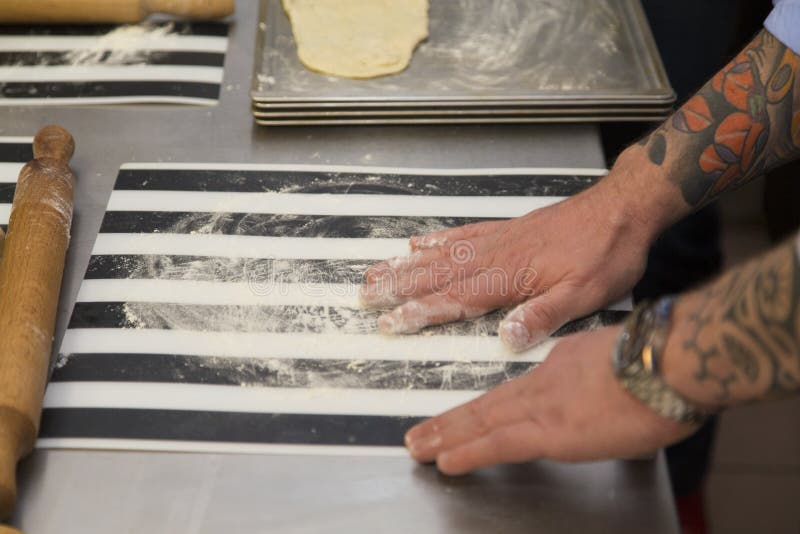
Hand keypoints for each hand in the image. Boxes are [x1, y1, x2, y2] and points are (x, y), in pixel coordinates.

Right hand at [360, 178, 653, 350]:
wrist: (622, 208)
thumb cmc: (606, 253)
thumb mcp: (585, 294)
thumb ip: (543, 315)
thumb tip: (506, 338)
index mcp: (510, 276)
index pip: (456, 298)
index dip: (420, 312)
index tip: (390, 321)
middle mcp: (495, 255)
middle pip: (436, 274)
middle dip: (398, 287)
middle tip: (364, 295)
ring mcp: (498, 239)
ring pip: (441, 254)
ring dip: (406, 265)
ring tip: (375, 271)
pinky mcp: (506, 228)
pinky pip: (462, 233)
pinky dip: (436, 239)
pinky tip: (418, 242)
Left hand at [404, 326, 697, 474]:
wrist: (670, 359)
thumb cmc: (665, 360)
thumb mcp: (625, 358)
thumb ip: (606, 376)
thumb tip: (609, 390)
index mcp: (563, 365)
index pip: (515, 391)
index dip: (487, 406)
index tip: (471, 415)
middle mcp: (544, 382)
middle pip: (487, 405)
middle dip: (451, 421)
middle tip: (421, 434)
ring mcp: (543, 405)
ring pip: (483, 422)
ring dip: (448, 435)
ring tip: (419, 446)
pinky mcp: (550, 431)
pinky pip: (498, 444)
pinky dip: (468, 451)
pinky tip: (446, 461)